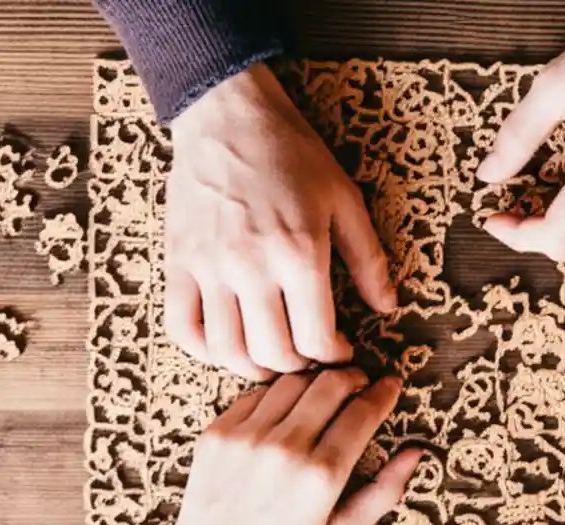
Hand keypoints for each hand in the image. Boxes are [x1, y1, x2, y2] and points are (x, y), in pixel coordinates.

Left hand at [155, 369, 419, 524]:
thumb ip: (384, 492)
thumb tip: (417, 452)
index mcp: (320, 477)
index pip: (362, 412)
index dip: (383, 392)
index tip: (391, 384)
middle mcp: (284, 449)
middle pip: (331, 383)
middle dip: (354, 377)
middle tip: (360, 385)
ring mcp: (246, 437)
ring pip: (294, 380)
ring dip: (316, 382)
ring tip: (323, 396)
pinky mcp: (217, 432)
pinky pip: (257, 394)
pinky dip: (278, 396)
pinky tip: (285, 413)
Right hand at [167, 65, 396, 378]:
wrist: (227, 116)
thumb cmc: (291, 154)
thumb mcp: (344, 200)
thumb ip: (368, 259)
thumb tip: (387, 306)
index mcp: (298, 253)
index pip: (316, 340)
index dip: (335, 356)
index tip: (341, 349)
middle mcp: (250, 267)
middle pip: (273, 354)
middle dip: (298, 366)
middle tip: (309, 354)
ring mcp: (208, 267)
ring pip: (225, 351)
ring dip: (253, 367)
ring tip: (271, 358)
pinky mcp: (178, 262)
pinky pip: (181, 327)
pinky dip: (203, 350)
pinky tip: (226, 345)